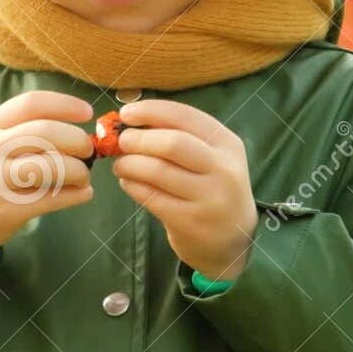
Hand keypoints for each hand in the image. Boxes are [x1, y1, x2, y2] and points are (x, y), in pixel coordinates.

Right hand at [0, 91, 94, 258]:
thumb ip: (20, 132)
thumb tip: (74, 128)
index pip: (32, 103)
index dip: (65, 105)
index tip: (87, 113)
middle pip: (47, 132)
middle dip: (77, 140)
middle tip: (88, 150)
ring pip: (53, 166)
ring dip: (80, 171)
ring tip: (84, 176)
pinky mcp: (7, 211)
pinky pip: (53, 198)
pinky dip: (77, 195)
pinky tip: (81, 194)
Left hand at [112, 99, 256, 280]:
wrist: (232, 240)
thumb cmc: (212, 187)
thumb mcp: (211, 157)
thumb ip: (180, 136)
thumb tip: (132, 119)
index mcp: (227, 143)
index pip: (186, 116)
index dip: (152, 111)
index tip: (126, 113)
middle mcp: (223, 169)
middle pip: (172, 143)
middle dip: (138, 139)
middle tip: (121, 142)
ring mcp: (208, 198)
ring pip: (158, 171)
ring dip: (130, 164)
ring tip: (120, 164)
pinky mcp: (190, 222)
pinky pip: (151, 197)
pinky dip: (132, 185)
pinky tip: (128, 182)